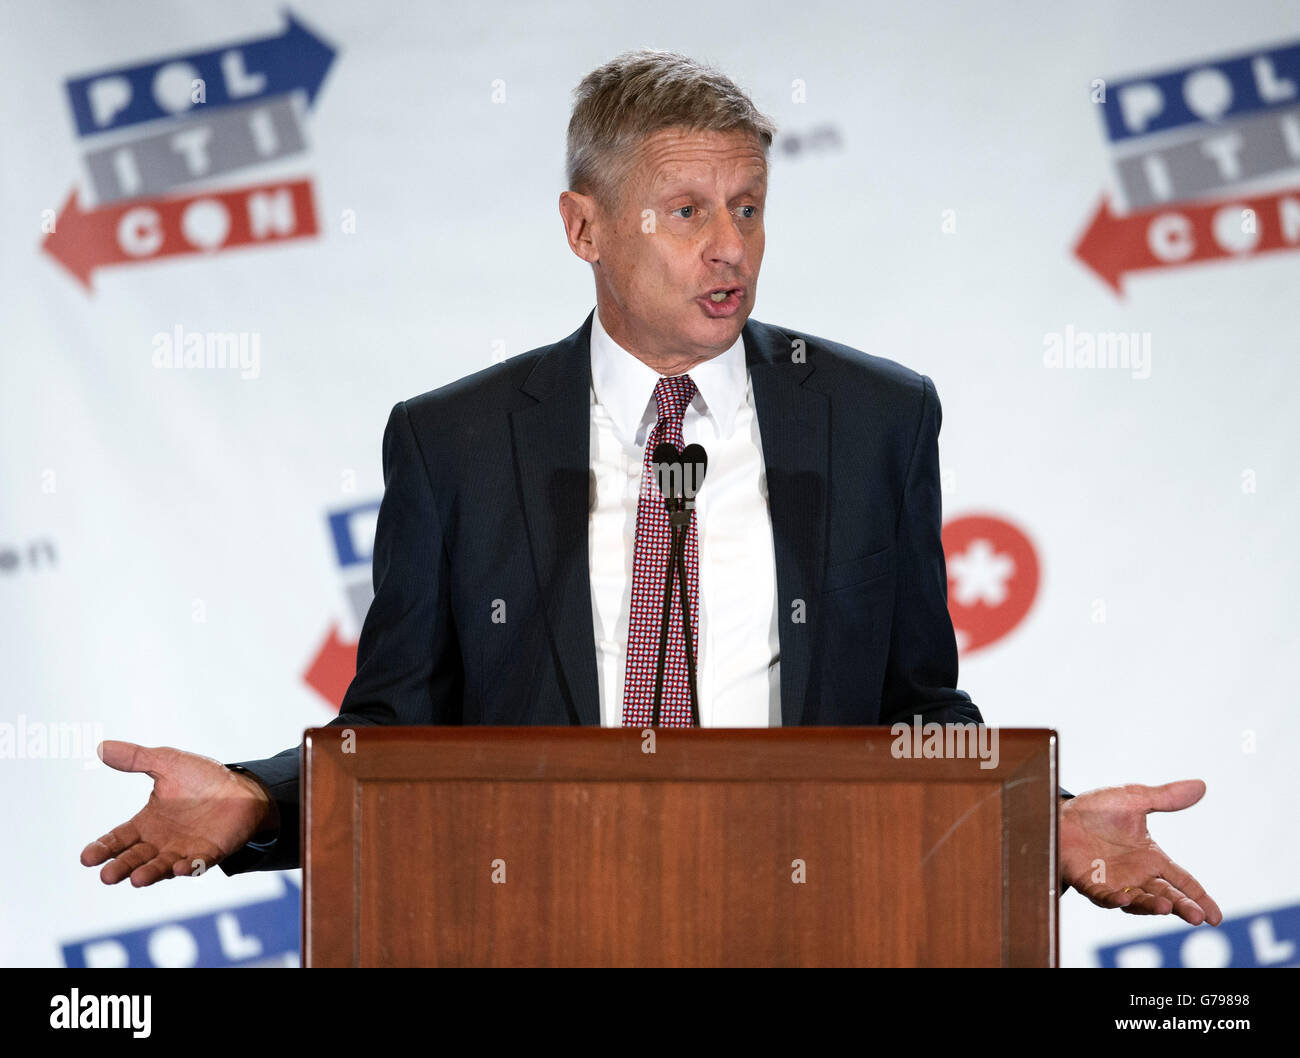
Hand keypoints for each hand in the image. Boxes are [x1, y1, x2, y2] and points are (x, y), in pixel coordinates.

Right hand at [80, 740, 277, 886]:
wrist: (242, 788)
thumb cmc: (202, 779)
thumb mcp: (167, 763)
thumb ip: (135, 758)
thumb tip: (101, 747)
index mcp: (147, 823)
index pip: (118, 838)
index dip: (102, 848)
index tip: (87, 857)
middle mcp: (162, 842)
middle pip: (135, 858)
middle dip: (120, 867)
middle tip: (106, 876)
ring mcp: (185, 850)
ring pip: (162, 867)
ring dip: (149, 873)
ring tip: (136, 879)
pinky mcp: (210, 853)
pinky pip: (197, 864)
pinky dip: (189, 868)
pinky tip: (180, 868)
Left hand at [1059, 780, 1221, 925]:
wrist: (1057, 814)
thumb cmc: (1095, 810)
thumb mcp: (1133, 799)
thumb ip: (1165, 798)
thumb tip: (1201, 785)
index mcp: (1150, 858)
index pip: (1182, 881)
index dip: (1200, 897)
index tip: (1215, 917)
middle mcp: (1136, 875)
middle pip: (1166, 896)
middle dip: (1182, 907)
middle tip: (1197, 917)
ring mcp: (1114, 882)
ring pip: (1138, 901)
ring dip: (1152, 906)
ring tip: (1165, 907)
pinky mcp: (1090, 883)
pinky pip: (1104, 896)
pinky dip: (1114, 900)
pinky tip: (1123, 900)